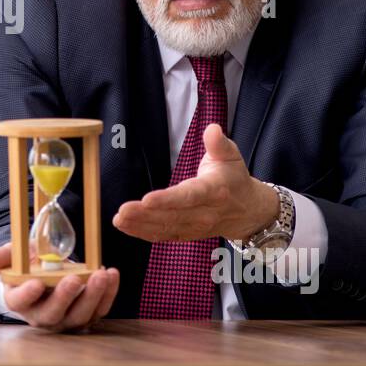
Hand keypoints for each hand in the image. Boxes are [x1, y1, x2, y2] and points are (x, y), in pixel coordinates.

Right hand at [0, 241, 118, 332]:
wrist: (45, 274)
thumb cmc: (27, 265)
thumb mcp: (13, 256)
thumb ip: (1, 257)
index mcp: (19, 300)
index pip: (21, 302)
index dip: (27, 295)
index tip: (36, 282)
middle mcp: (41, 315)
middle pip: (53, 314)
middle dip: (65, 298)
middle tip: (75, 279)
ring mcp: (65, 319)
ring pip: (79, 316)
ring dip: (92, 297)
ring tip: (101, 275)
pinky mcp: (85, 316)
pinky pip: (99, 310)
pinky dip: (108, 294)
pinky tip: (112, 274)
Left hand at [112, 123, 278, 243]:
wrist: (247, 211)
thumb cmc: (233, 178)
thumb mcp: (231, 156)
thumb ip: (219, 144)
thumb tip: (212, 129)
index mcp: (214, 191)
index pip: (189, 196)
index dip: (168, 199)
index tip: (147, 199)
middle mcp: (204, 213)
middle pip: (172, 215)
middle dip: (145, 214)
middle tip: (122, 210)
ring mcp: (194, 227)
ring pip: (165, 228)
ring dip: (139, 225)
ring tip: (119, 219)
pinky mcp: (185, 234)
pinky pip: (162, 236)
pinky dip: (142, 233)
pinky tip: (125, 226)